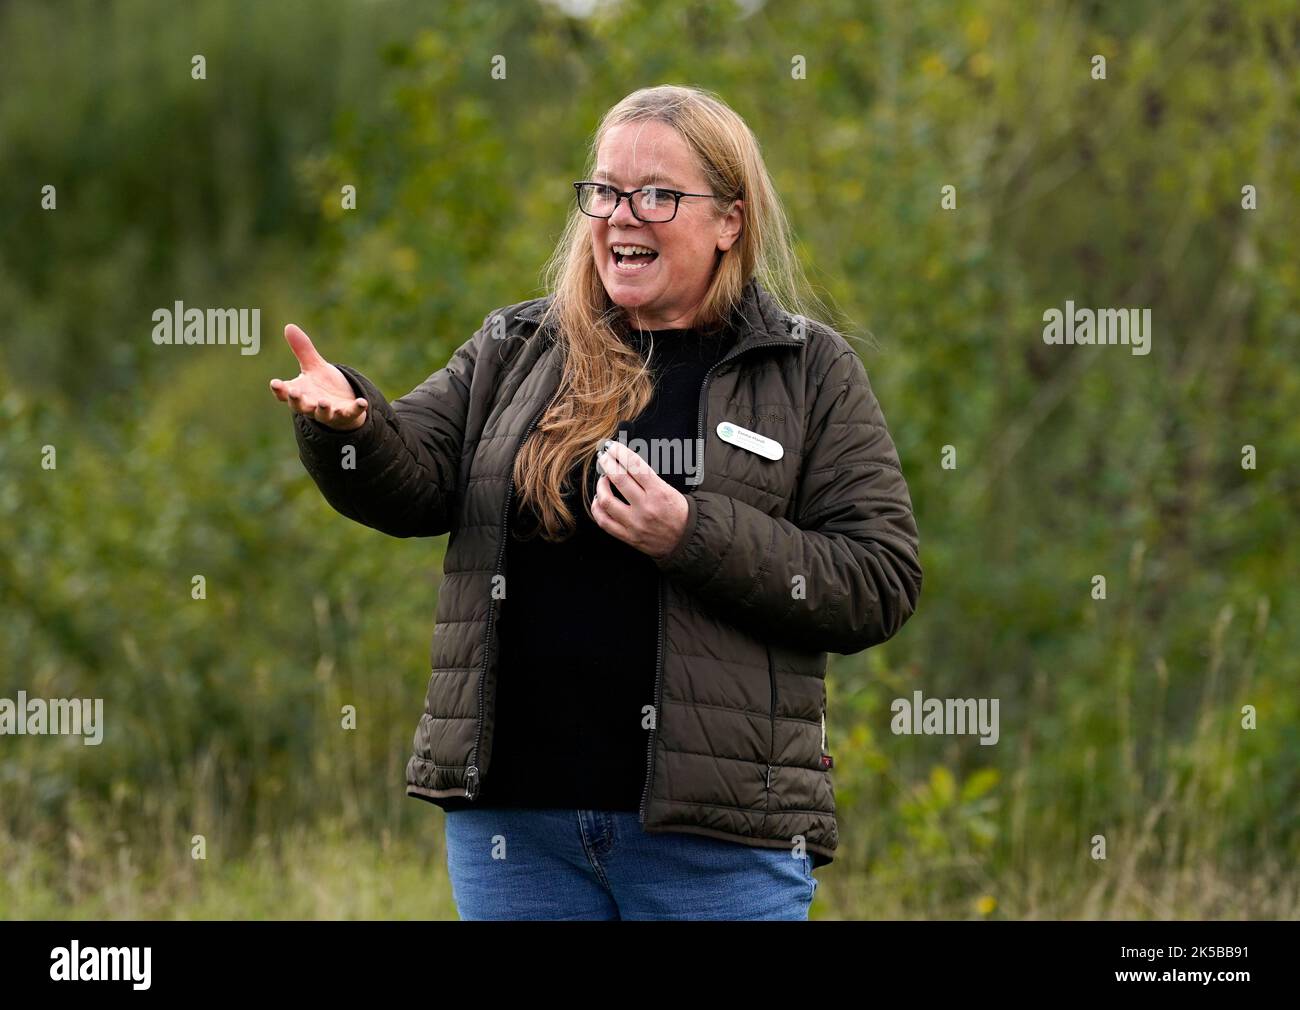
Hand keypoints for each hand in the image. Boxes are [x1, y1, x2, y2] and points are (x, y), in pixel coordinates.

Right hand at [269, 324, 368, 430]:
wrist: (343, 403)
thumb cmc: (322, 386)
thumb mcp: (313, 366)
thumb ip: (302, 350)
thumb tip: (289, 326)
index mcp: (300, 393)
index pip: (284, 393)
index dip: (279, 389)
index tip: (274, 383)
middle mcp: (311, 405)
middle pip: (300, 406)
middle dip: (297, 400)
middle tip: (294, 393)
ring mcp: (329, 412)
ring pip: (323, 414)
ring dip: (323, 409)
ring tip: (323, 402)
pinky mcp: (346, 414)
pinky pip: (351, 413)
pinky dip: (357, 409)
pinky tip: (363, 403)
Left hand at [591, 440, 689, 559]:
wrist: (686, 540)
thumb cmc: (679, 513)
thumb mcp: (670, 490)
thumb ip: (649, 479)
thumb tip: (627, 463)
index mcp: (659, 492)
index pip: (635, 466)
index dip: (621, 452)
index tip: (613, 447)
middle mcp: (645, 507)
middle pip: (618, 479)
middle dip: (607, 463)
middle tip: (603, 457)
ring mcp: (635, 523)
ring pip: (606, 501)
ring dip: (600, 485)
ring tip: (602, 479)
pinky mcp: (628, 537)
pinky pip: (604, 522)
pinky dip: (597, 509)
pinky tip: (598, 501)